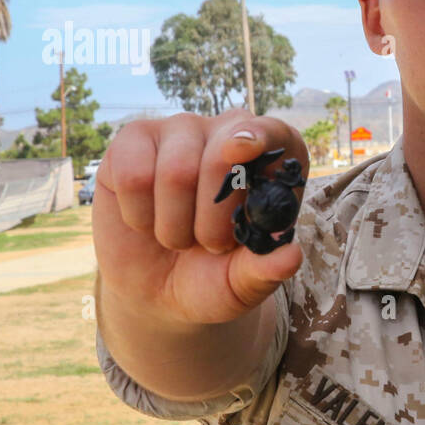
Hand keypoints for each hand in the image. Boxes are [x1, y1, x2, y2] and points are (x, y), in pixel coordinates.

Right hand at [93, 109, 309, 325]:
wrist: (158, 292)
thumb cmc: (213, 278)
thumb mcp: (243, 284)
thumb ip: (265, 270)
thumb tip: (292, 257)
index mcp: (269, 163)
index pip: (274, 133)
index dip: (260, 137)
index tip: (241, 153)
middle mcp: (226, 134)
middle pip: (220, 157)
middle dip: (213, 216)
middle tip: (211, 245)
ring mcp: (179, 132)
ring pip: (176, 172)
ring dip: (174, 225)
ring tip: (178, 238)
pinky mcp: (132, 141)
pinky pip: (133, 174)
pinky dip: (139, 214)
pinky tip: (145, 221)